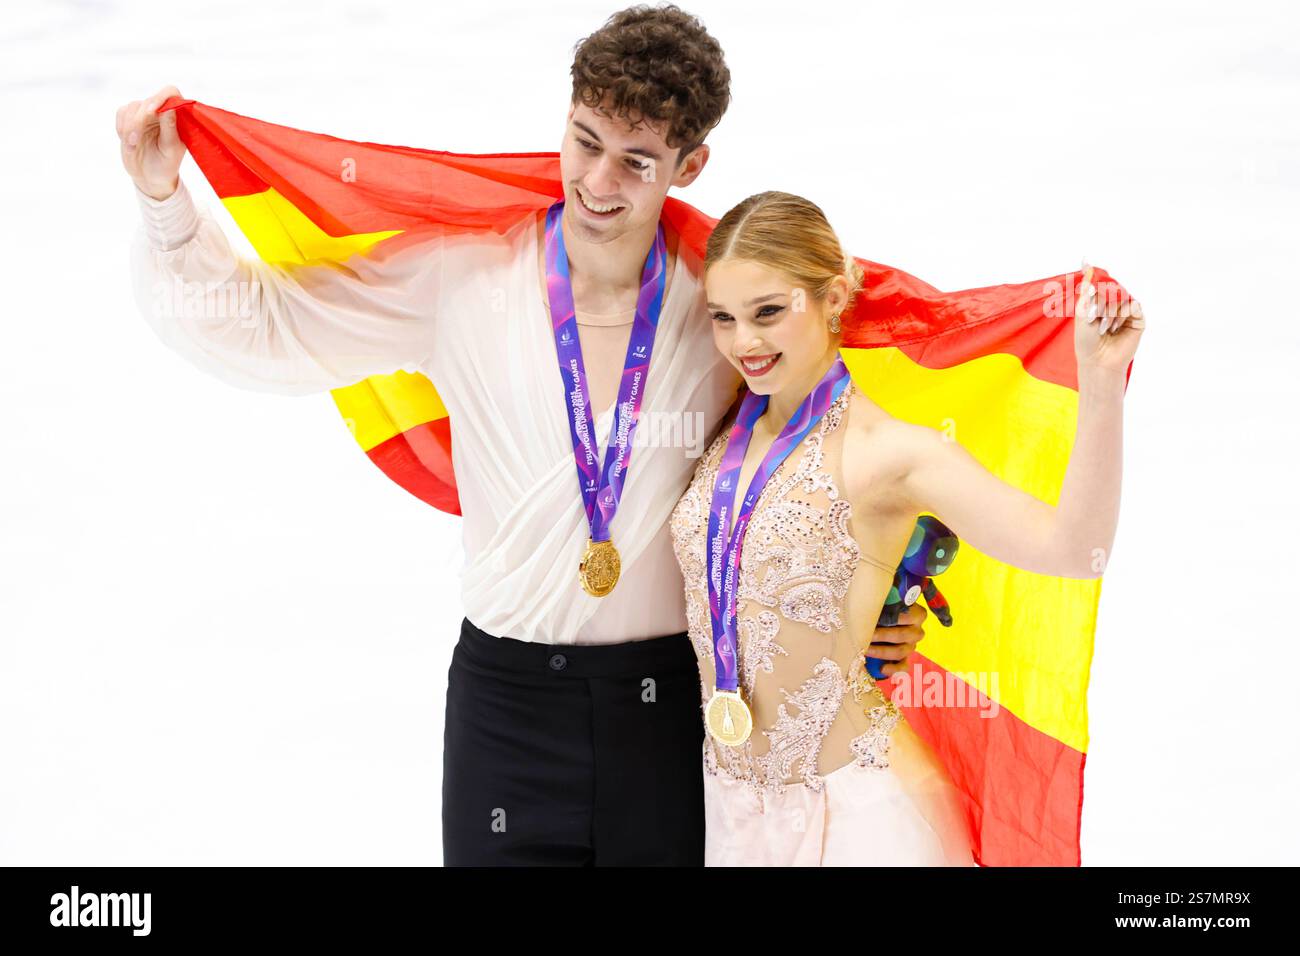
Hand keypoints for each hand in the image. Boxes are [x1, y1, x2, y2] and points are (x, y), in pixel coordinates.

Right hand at [117, 85, 186, 200]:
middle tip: (134, 140)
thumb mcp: (171, 149)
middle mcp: (161, 110)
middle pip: (147, 101)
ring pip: (131, 107)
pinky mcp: (129, 118)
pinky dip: (121, 127)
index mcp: (177, 115)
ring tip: (132, 146)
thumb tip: (169, 107)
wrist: (151, 176)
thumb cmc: (167, 163)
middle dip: (138, 121)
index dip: (161, 97)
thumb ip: (170, 128)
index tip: (152, 111)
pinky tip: (128, 141)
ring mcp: (144, 112)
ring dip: (129, 127)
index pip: (170, 93)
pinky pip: (121, 113)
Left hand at [865, 601, 927, 677]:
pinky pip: (903, 668)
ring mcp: (911, 647)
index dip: (892, 617)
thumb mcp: (885, 600)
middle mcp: (917, 631)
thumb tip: (875, 598)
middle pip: (903, 635)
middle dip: (882, 635)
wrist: (880, 621)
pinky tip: (882, 669)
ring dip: (881, 651)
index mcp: (918, 614)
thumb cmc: (882, 607)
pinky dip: (893, 670)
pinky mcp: (904, 660)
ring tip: (865, 648)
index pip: (909, 616)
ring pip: (901, 652)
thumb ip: (885, 600)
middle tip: (865, 633)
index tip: (876, 616)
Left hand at [1074, 259, 1144, 371]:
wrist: (1097, 360)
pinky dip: (1122, 314)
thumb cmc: (1086, 339)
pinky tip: (1115, 327)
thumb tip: (1086, 262)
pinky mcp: (1138, 320)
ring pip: (1122, 296)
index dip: (1094, 289)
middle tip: (1094, 319)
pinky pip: (1133, 305)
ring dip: (1110, 311)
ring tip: (1104, 328)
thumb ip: (1086, 288)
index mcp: (1100, 302)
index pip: (1101, 284)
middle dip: (1100, 303)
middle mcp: (1115, 305)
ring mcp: (1127, 312)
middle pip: (1112, 288)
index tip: (1086, 297)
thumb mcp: (1081, 311)